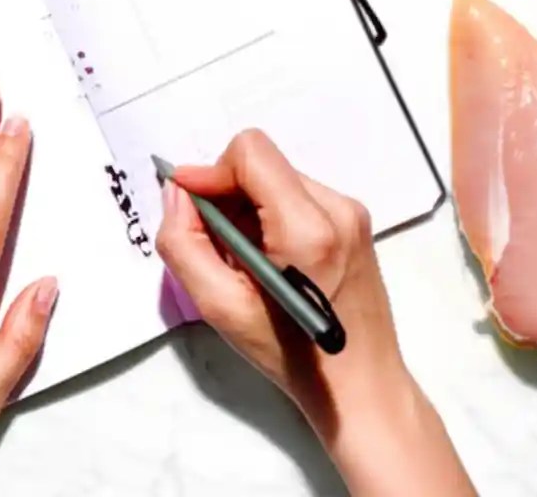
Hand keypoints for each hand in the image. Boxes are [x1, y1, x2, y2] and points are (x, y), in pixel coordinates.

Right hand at [156, 129, 473, 495]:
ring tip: (248, 263)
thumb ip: (185, 243)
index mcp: (308, 228)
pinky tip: (273, 262)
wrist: (358, 384)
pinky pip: (298, 197)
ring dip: (249, 210)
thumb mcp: (219, 306)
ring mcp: (352, 213)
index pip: (250, 152)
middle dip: (228, 196)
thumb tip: (178, 192)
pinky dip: (272, 219)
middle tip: (219, 249)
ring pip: (278, 180)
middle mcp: (337, 208)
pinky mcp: (356, 222)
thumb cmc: (290, 354)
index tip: (192, 209)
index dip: (211, 174)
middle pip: (263, 165)